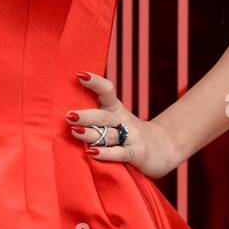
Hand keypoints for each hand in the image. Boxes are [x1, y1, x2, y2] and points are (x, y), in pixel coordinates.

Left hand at [66, 72, 180, 177]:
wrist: (162, 148)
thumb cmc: (128, 134)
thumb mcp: (116, 120)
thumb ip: (96, 117)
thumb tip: (66, 111)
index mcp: (116, 109)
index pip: (107, 91)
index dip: (95, 82)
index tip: (80, 75)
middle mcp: (123, 121)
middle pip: (104, 116)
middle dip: (86, 115)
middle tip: (69, 115)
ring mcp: (130, 137)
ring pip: (108, 135)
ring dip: (90, 134)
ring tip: (74, 132)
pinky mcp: (135, 154)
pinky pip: (118, 153)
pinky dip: (105, 153)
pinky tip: (91, 153)